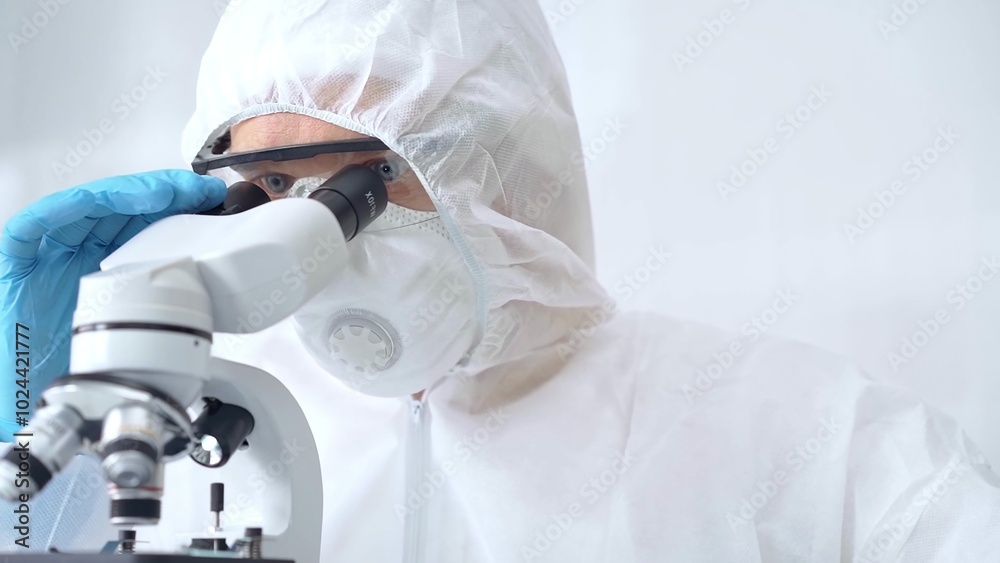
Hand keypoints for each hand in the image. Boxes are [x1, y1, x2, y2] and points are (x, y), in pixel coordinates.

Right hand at [0, 170, 224, 440]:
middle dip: (167, 193)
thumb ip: (171, 307)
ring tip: (165, 192)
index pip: (148, 221)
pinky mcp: (17, 260)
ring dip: (129, 193)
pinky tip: (100, 202)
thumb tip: (224, 300)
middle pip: (125, 207)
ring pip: (89, 205)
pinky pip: (35, 224)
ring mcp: (50, 252)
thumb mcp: (140, 331)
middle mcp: (82, 251)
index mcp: (111, 263)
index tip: (214, 200)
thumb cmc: (81, 364)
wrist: (29, 395)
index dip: (181, 204)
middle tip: (202, 191)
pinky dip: (64, 209)